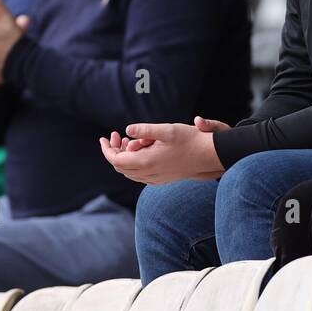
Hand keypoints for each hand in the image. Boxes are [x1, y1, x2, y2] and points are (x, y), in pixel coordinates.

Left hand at [100, 118, 225, 184]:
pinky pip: (139, 176)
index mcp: (146, 162)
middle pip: (120, 167)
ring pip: (129, 173)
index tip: (103, 138)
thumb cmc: (189, 140)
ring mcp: (155, 179)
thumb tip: (127, 130)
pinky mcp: (161, 179)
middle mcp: (148, 174)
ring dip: (124, 157)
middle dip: (114, 151)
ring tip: (130, 141)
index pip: (116, 160)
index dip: (106, 149)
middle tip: (117, 135)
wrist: (208, 156)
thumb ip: (145, 130)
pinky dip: (134, 164)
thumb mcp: (167, 130)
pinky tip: (141, 151)